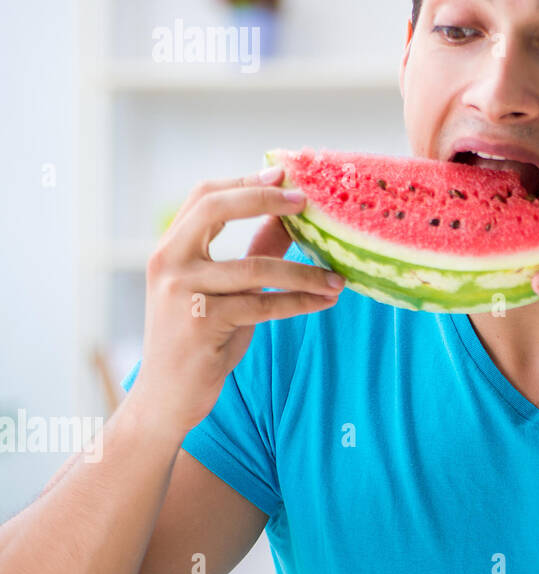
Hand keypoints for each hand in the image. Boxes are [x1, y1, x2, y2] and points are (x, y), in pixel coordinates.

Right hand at [131, 165, 343, 435]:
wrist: (167, 398)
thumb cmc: (201, 340)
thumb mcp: (228, 290)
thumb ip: (255, 252)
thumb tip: (291, 217)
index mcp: (170, 249)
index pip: (205, 196)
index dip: (245, 181)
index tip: (286, 175)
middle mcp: (168, 263)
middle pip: (215, 209)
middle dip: (265, 198)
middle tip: (308, 202)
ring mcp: (180, 292)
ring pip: (254, 267)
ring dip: (304, 271)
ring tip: (336, 278)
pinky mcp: (199, 323)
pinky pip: (262, 304)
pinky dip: (300, 301)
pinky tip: (325, 300)